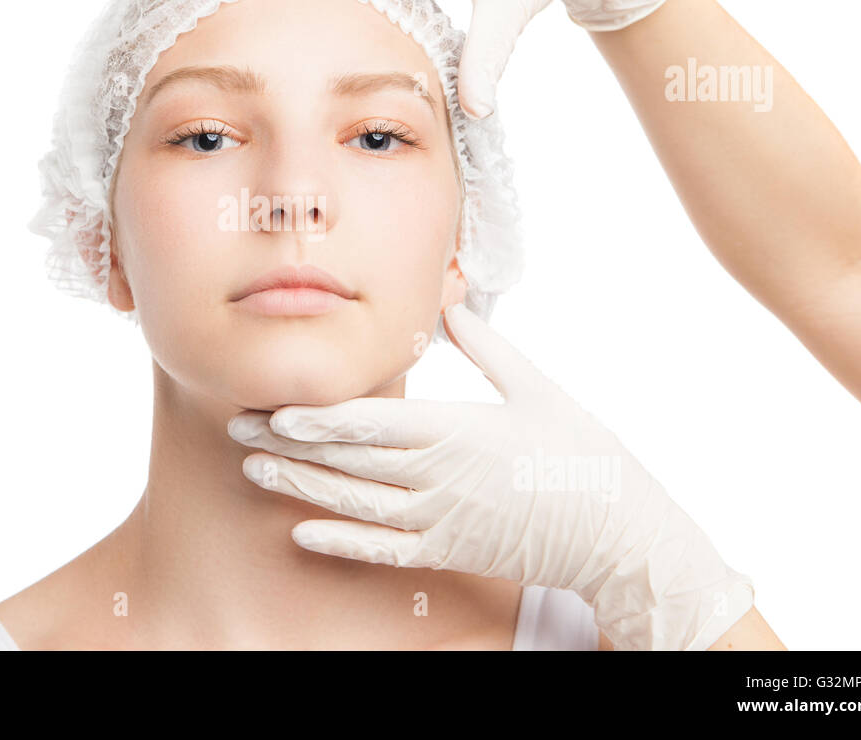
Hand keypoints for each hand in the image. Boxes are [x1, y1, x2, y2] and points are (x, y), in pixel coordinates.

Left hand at [227, 302, 752, 650]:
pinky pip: (383, 550)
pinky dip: (340, 542)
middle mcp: (439, 477)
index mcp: (458, 430)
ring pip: (354, 504)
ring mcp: (440, 519)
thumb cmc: (584, 455)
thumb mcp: (538, 389)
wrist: (620, 535)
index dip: (319, 417)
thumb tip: (451, 308)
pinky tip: (302, 532)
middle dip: (290, 444)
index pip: (371, 422)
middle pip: (349, 460)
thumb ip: (487, 348)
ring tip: (254, 470)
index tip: (277, 407)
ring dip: (300, 488)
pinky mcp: (447, 552)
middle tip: (240, 429)